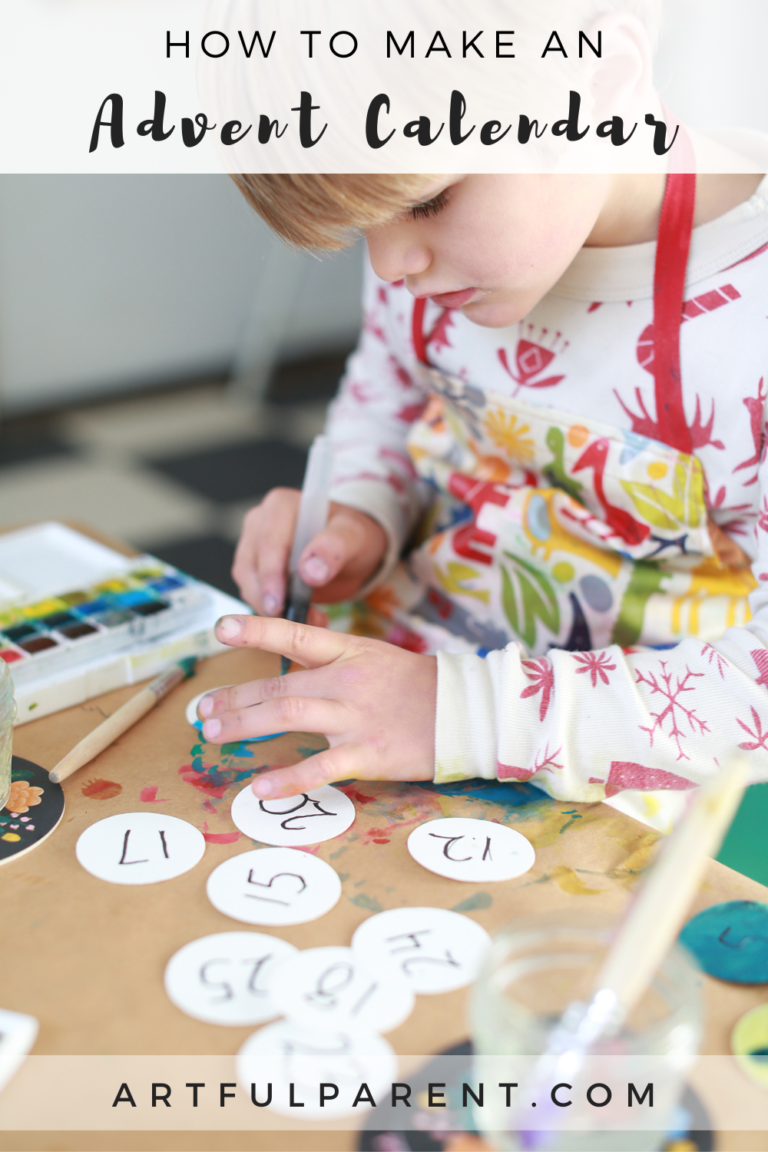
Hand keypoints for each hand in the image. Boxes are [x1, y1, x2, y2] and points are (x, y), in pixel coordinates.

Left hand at [198, 615, 436, 797]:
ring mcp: (356, 718)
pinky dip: (287, 780)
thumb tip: (287, 666)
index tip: (219, 629)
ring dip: (245, 725)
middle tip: (202, 710)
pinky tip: (259, 788)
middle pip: (279, 686)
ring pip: (288, 716)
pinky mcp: (368, 754)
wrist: (464, 713)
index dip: (255, 630)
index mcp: (349, 652)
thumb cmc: (416, 687)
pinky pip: (320, 767)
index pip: (294, 636)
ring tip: (214, 735)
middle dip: (234, 697)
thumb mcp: (374, 658)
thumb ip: (332, 661)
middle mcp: (347, 681)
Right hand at [232, 489, 387, 614]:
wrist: (351, 548)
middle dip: (271, 599)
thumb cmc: (352, 537)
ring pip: (247, 582)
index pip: (268, 543)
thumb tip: (309, 572)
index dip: (271, 576)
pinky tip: (302, 615)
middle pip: (250, 565)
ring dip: (271, 608)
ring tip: (310, 619)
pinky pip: (253, 592)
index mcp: (281, 506)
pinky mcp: (253, 567)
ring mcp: (252, 544)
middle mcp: (260, 521)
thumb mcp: (355, 538)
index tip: (279, 606)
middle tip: (300, 621)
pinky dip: (273, 609)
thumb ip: (334, 548)